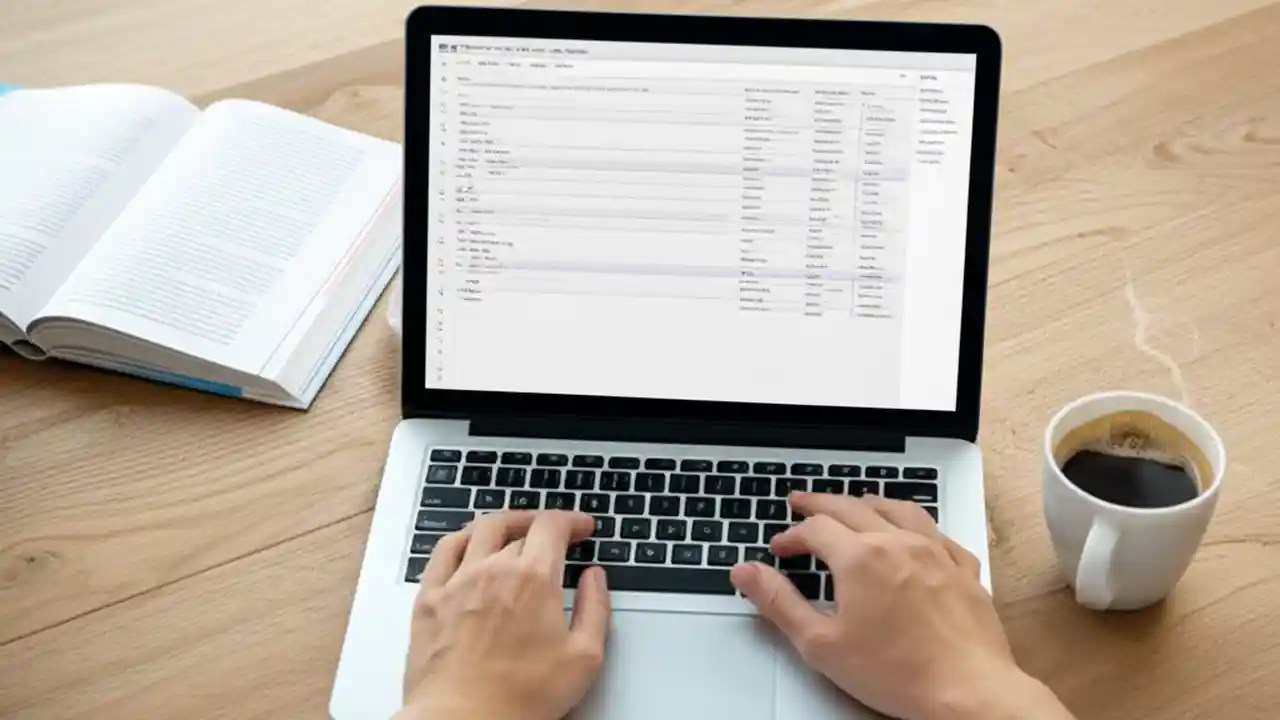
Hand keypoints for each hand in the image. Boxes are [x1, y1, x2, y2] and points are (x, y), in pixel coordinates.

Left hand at [397, 510, 610, 719]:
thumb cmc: (520, 699)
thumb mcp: (584, 659)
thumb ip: (596, 609)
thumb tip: (595, 579)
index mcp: (534, 579)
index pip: (553, 526)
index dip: (572, 520)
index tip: (581, 527)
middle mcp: (493, 570)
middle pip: (520, 530)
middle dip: (543, 527)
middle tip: (556, 535)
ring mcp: (457, 581)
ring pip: (481, 531)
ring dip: (504, 523)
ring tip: (516, 529)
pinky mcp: (429, 598)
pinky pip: (443, 551)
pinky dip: (461, 538)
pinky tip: (469, 543)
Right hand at [731, 493, 1072, 719]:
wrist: (967, 693)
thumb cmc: (899, 673)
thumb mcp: (821, 644)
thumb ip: (778, 602)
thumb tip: (746, 573)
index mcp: (860, 558)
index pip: (815, 529)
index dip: (791, 535)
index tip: (780, 548)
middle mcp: (898, 544)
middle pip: (851, 507)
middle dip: (821, 504)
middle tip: (802, 503)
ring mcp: (935, 553)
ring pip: (898, 510)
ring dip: (869, 502)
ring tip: (856, 502)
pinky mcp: (962, 570)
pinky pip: (938, 532)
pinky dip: (917, 524)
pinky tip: (915, 532)